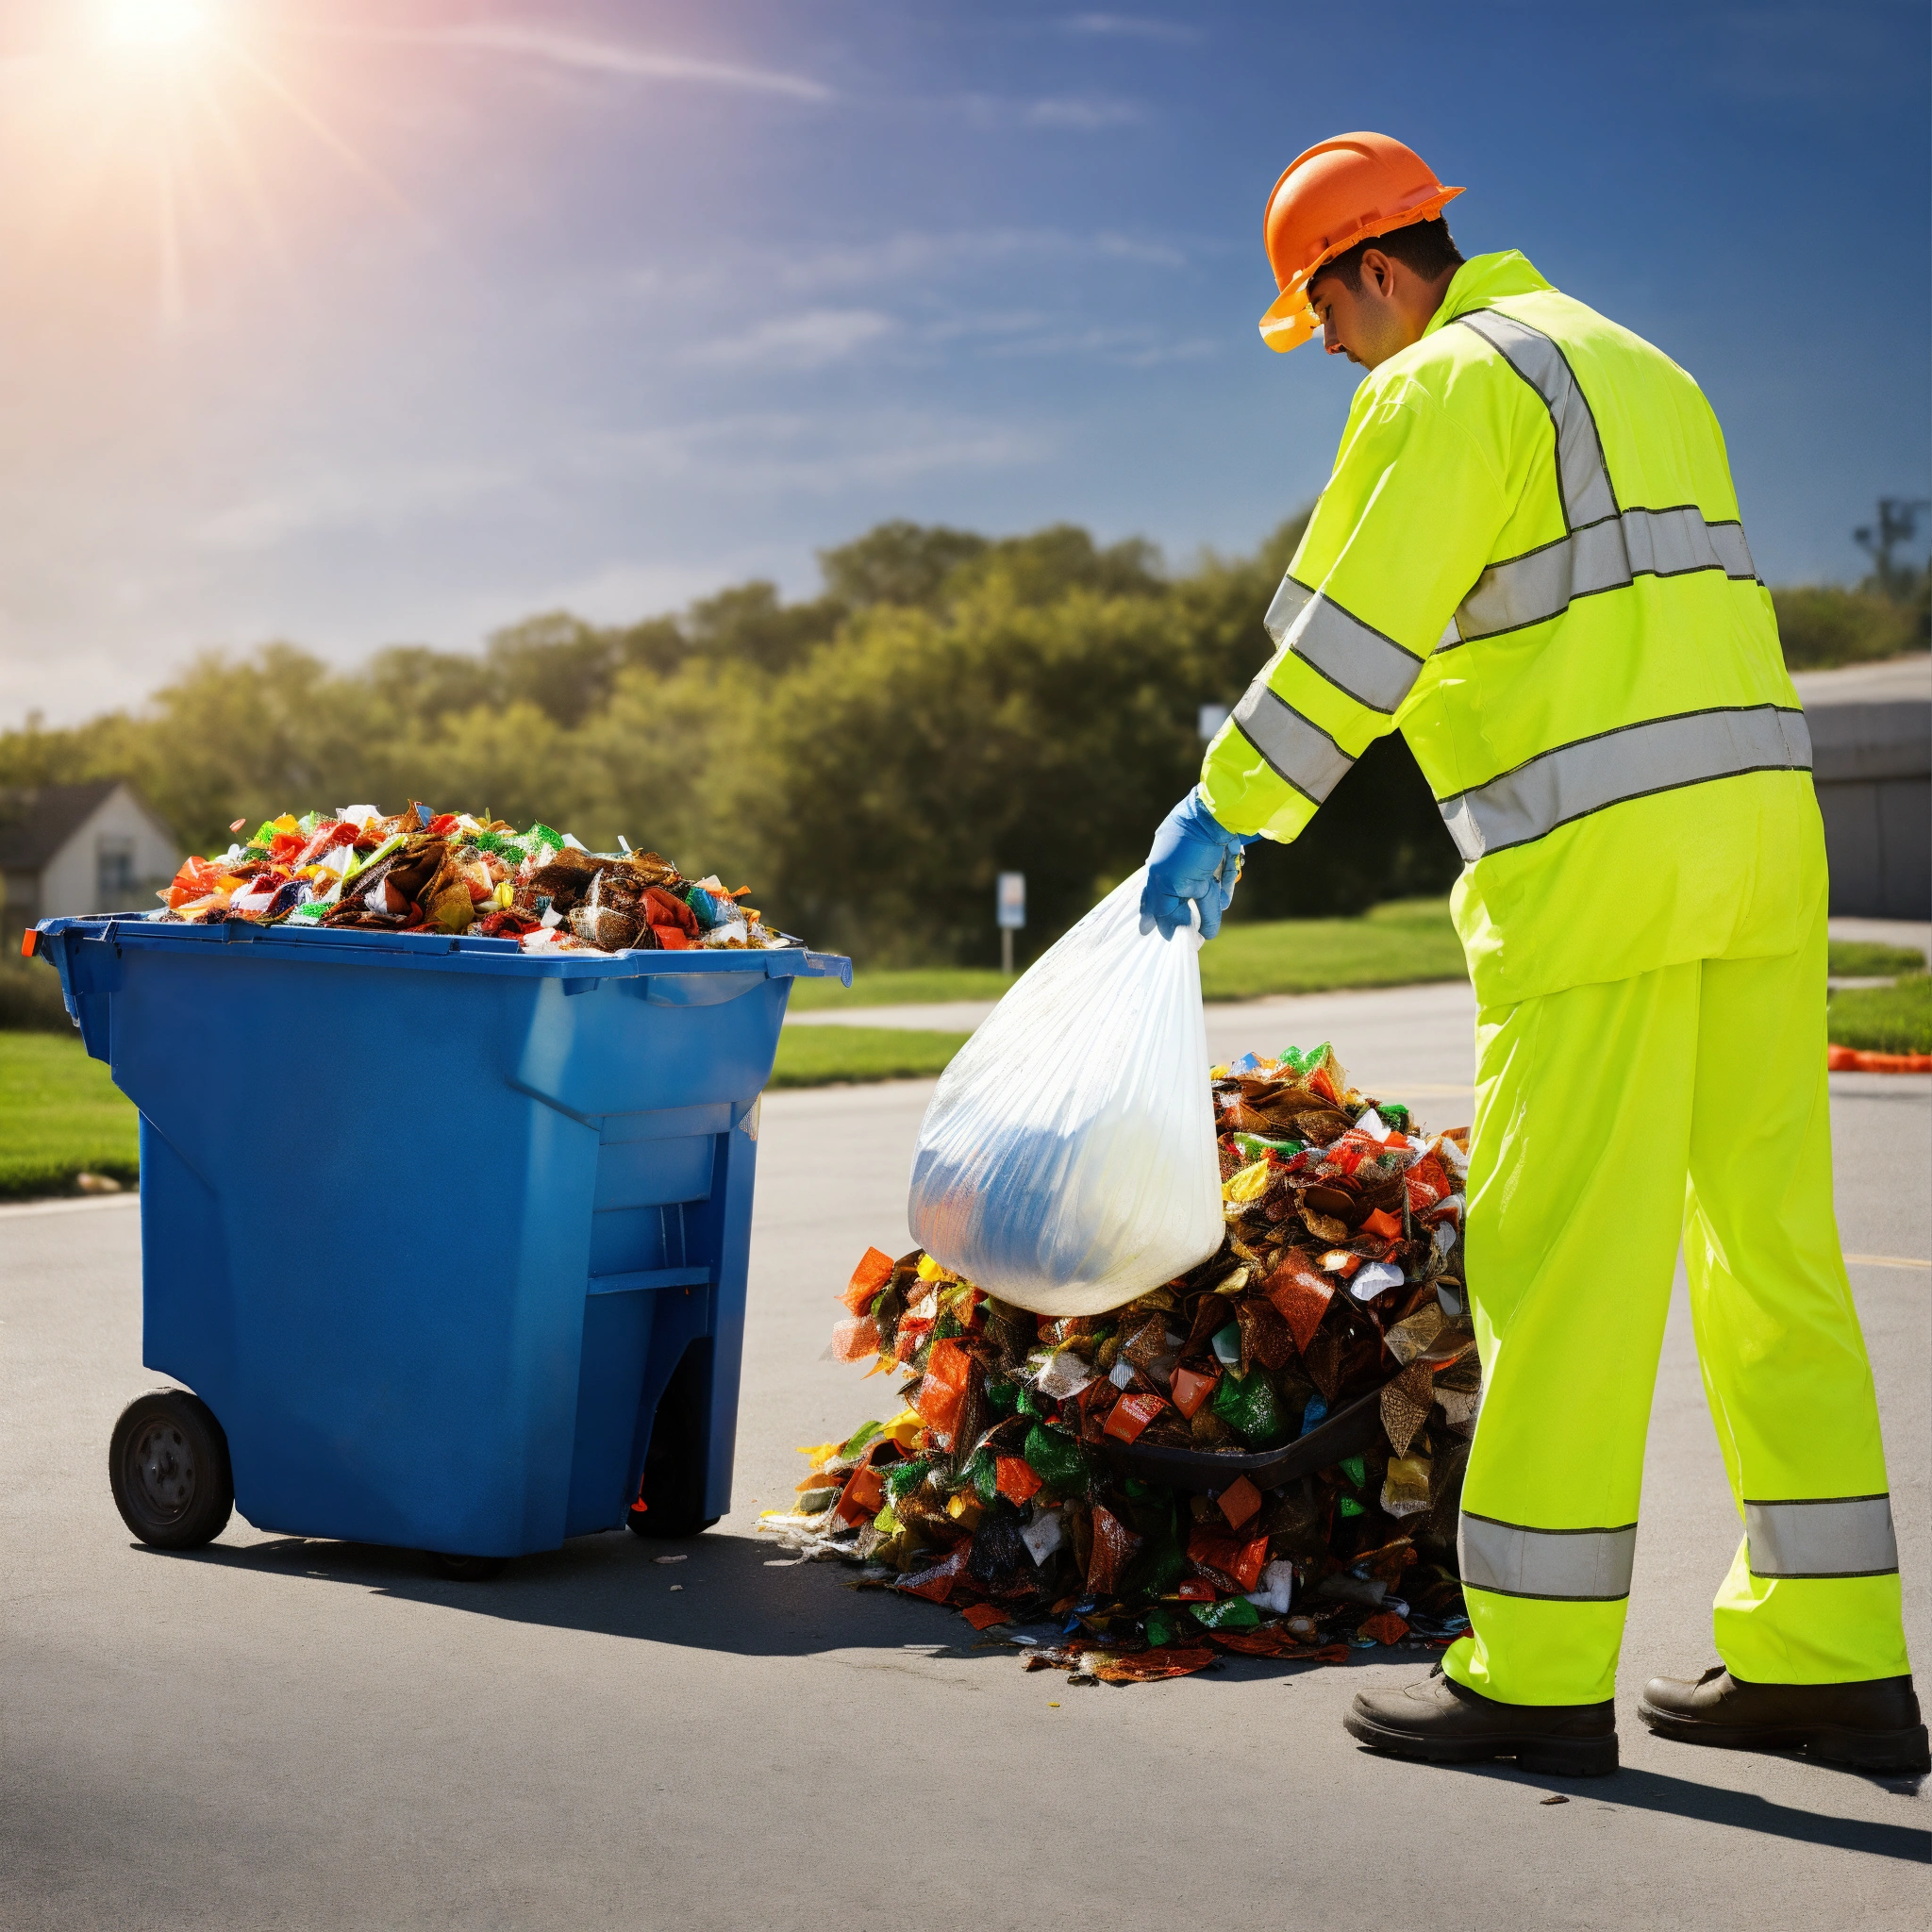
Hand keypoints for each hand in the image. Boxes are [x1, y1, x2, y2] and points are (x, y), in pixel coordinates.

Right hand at [1140, 790, 1254, 940]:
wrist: (1215, 816)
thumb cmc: (1185, 848)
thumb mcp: (1167, 882)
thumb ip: (1168, 910)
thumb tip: (1171, 934)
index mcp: (1159, 875)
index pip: (1154, 904)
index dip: (1158, 922)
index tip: (1166, 940)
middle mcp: (1178, 871)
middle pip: (1182, 904)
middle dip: (1187, 923)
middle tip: (1193, 942)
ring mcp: (1200, 866)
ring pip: (1204, 897)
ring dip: (1207, 913)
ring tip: (1207, 931)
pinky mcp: (1221, 860)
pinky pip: (1223, 881)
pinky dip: (1224, 892)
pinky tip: (1224, 902)